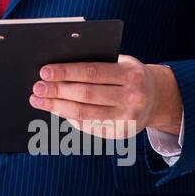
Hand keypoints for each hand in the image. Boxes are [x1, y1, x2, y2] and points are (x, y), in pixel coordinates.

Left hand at [27, 54, 181, 139]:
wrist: (158, 98)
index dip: (66, 72)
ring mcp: (128, 117)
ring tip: (39, 100)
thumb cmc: (129, 75)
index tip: (44, 71)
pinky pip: (90, 126)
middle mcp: (132, 97)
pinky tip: (56, 110)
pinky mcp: (121, 132)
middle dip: (57, 90)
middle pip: (86, 94)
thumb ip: (96, 64)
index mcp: (130, 74)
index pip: (92, 72)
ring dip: (57, 106)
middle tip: (37, 87)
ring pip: (85, 113)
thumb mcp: (121, 63)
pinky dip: (70, 118)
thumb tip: (57, 70)